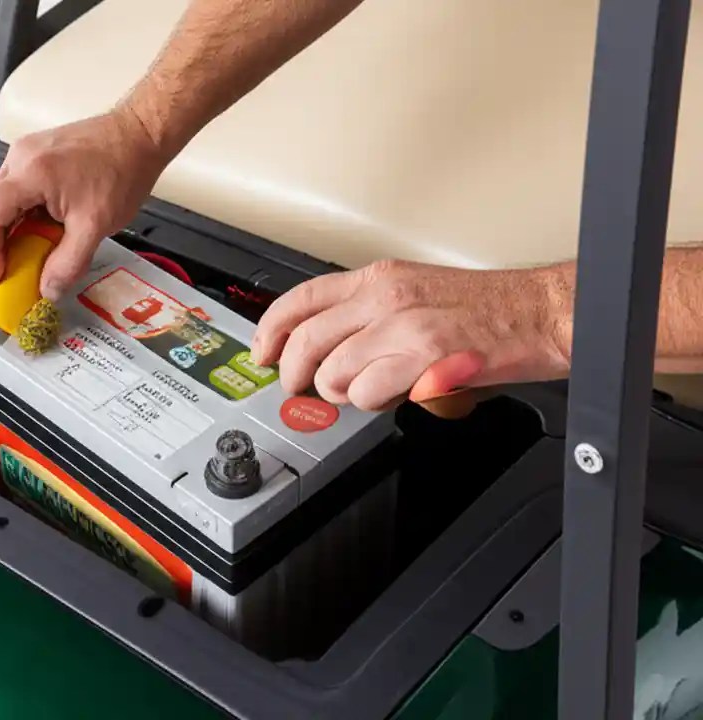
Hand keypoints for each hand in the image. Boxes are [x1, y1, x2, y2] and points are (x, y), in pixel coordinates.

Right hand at [0, 106, 170, 299]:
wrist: (140, 135)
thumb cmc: (123, 168)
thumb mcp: (95, 227)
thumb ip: (68, 264)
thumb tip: (48, 289)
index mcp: (30, 173)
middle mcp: (20, 158)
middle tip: (13, 272)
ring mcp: (26, 153)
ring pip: (3, 201)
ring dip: (13, 231)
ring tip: (33, 254)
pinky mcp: (35, 156)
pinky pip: (17, 191)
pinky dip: (24, 216)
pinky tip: (43, 231)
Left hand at [249, 260, 573, 410]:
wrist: (542, 313)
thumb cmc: (488, 309)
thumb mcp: (415, 292)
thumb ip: (368, 313)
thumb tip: (326, 346)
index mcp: (380, 277)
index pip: (302, 299)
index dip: (271, 331)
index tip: (264, 353)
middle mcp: (385, 297)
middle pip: (306, 340)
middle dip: (295, 373)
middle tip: (302, 389)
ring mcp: (403, 326)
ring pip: (332, 372)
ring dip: (343, 393)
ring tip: (371, 389)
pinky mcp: (423, 357)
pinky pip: (366, 392)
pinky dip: (374, 402)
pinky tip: (397, 392)